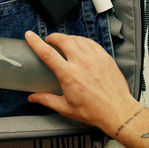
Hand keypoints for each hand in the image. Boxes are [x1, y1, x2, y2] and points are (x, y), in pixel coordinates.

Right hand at [24, 31, 140, 135]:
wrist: (118, 111)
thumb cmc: (94, 111)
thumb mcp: (66, 107)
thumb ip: (47, 100)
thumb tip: (33, 98)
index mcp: (69, 75)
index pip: (48, 53)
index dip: (36, 42)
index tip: (30, 36)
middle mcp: (82, 63)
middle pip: (63, 40)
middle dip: (53, 37)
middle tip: (49, 40)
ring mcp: (95, 59)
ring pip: (77, 39)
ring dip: (67, 38)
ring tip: (64, 42)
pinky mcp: (105, 58)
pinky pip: (91, 43)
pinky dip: (82, 41)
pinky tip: (80, 45)